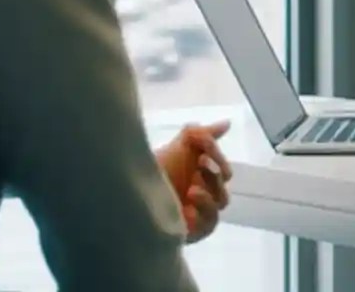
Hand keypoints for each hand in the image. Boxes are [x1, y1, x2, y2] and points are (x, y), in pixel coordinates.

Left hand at [156, 120, 233, 243]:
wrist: (126, 190)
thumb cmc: (156, 168)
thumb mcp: (179, 146)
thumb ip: (203, 135)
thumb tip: (227, 123)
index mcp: (204, 176)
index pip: (223, 170)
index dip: (218, 157)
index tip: (205, 147)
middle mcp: (205, 195)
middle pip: (223, 186)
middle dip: (215, 173)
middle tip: (201, 163)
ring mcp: (200, 214)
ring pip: (219, 203)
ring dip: (208, 193)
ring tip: (191, 188)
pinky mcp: (193, 230)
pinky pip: (207, 223)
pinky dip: (202, 210)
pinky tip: (189, 203)